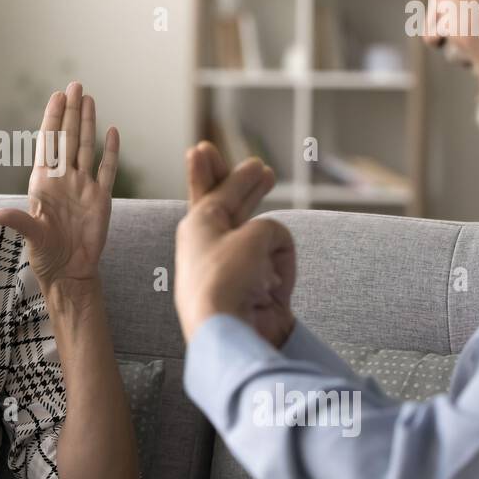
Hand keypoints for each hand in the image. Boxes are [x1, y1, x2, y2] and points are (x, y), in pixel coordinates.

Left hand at [0, 81, 119, 299]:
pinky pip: (107, 169)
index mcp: (44, 183)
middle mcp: (64, 179)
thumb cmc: (46, 254)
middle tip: (75, 85)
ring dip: (88, 123)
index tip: (57, 96)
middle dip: (71, 111)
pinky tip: (112, 131)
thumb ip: (17, 222)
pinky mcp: (101, 198)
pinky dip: (110, 151)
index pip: (49, 143)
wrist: (70, 271)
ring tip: (89, 98)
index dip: (53, 119)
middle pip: (68, 138)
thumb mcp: (30, 236)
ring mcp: (83, 186)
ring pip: (86, 147)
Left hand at [174, 141, 295, 346]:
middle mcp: (212, 244)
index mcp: (198, 226)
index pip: (211, 190)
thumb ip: (272, 229)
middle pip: (232, 206)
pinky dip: (281, 272)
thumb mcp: (254, 236)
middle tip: (260, 168)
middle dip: (247, 187)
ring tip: (269, 264)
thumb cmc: (229, 278)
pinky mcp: (254, 289)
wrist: (230, 331)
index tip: (202, 148)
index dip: (214, 168)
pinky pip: (277, 267)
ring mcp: (234, 267)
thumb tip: (276, 255)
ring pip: (260, 238)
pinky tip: (273, 287)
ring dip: (270, 242)